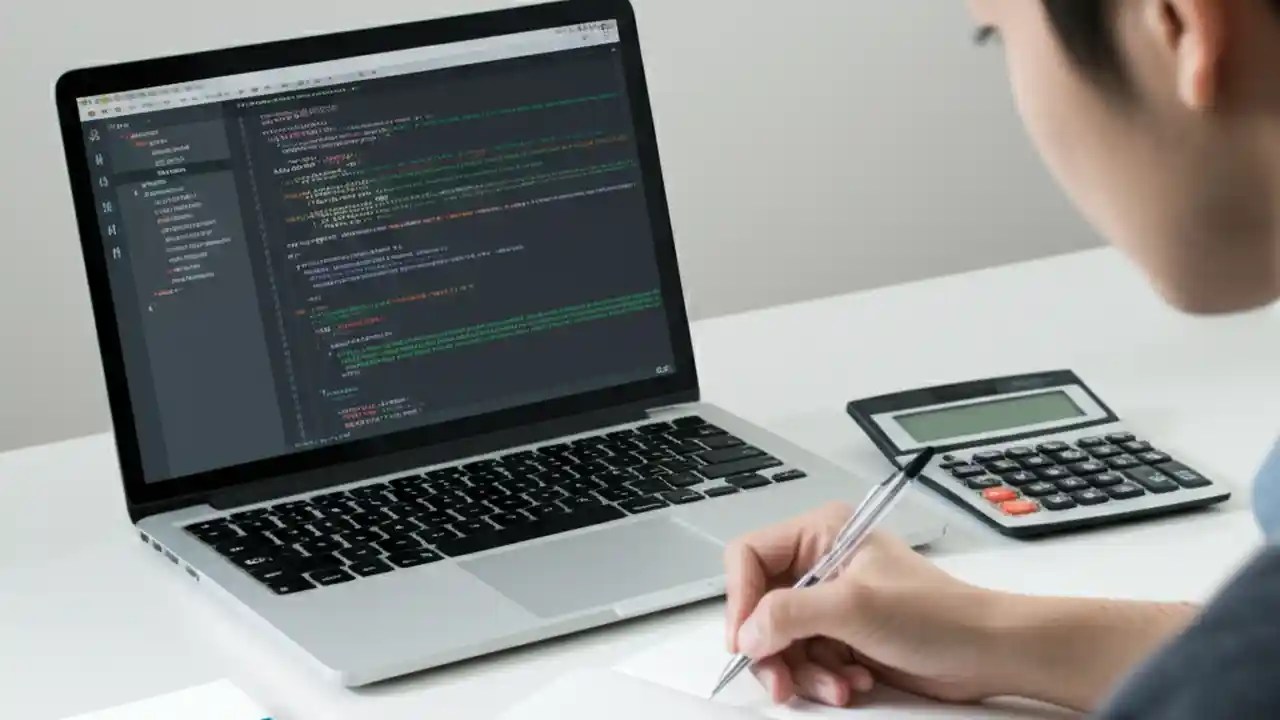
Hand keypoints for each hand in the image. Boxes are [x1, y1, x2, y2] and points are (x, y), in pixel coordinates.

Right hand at [724, 502, 1007, 706]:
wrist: (986, 652)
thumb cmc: (936, 614)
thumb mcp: (854, 608)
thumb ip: (790, 615)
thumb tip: (747, 633)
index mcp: (821, 533)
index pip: (750, 557)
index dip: (740, 599)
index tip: (746, 640)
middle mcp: (820, 563)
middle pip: (761, 607)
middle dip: (773, 649)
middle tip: (781, 682)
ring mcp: (831, 601)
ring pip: (781, 640)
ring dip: (803, 671)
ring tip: (838, 685)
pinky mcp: (842, 634)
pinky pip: (806, 660)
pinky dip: (822, 678)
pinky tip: (853, 682)